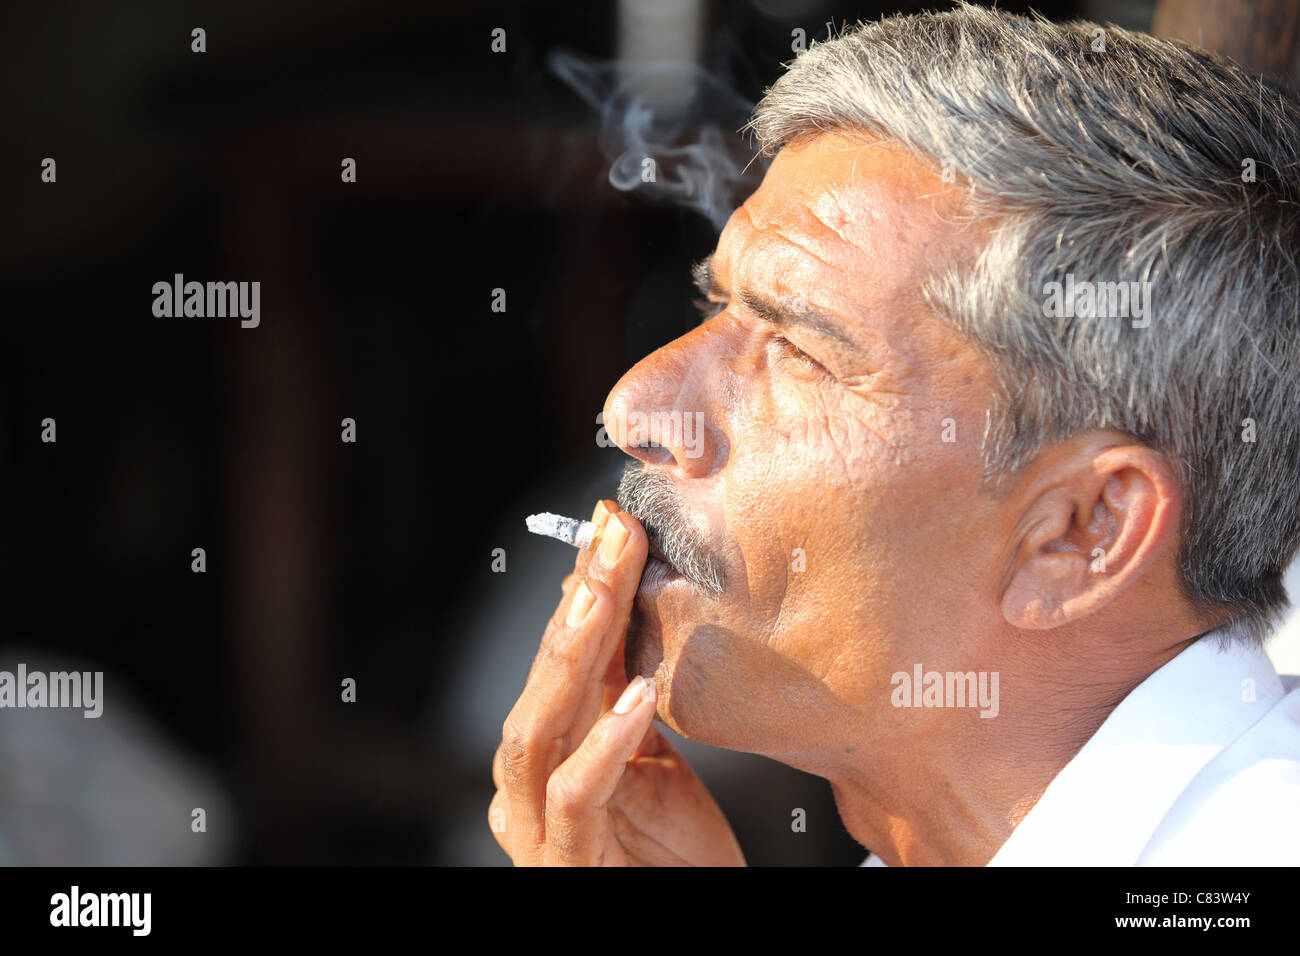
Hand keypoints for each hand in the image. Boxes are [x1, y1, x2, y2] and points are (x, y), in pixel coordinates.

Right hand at [490, 500, 744, 865]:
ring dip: (570, 659)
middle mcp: (526, 784)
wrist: (693, 911)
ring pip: (535, 732)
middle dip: (578, 604)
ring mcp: (535, 827)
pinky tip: (637, 697)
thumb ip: (623, 686)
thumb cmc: (674, 848)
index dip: (583, 588)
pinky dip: (603, 743)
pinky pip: (575, 797)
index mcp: (545, 749)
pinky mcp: (565, 863)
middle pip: (542, 681)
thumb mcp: (651, 751)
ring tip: (605, 599)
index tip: (615, 525)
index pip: (559, 656)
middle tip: (614, 537)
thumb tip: (613, 596)